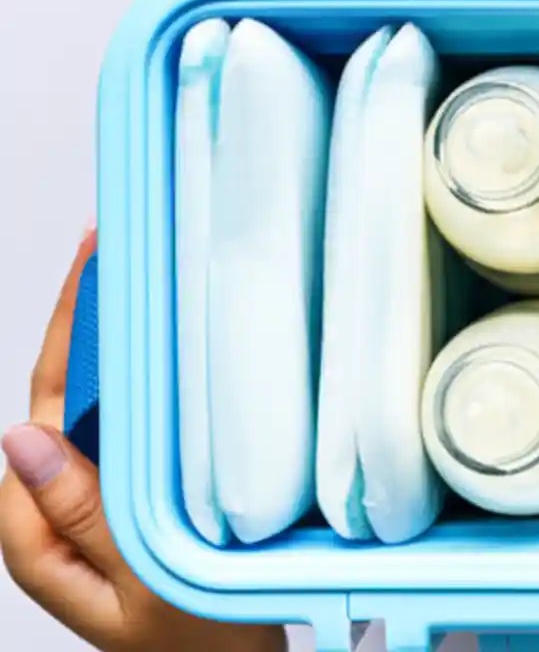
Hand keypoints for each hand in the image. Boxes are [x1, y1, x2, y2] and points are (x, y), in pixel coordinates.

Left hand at [0, 229, 286, 651]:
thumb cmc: (197, 644)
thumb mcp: (142, 588)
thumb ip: (82, 517)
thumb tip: (22, 438)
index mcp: (34, 529)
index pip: (44, 406)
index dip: (68, 330)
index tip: (93, 265)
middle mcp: (51, 507)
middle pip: (65, 393)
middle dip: (89, 319)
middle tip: (118, 245)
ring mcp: (89, 500)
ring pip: (98, 406)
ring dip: (120, 346)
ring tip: (143, 281)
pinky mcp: (125, 498)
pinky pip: (128, 428)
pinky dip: (147, 384)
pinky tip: (173, 352)